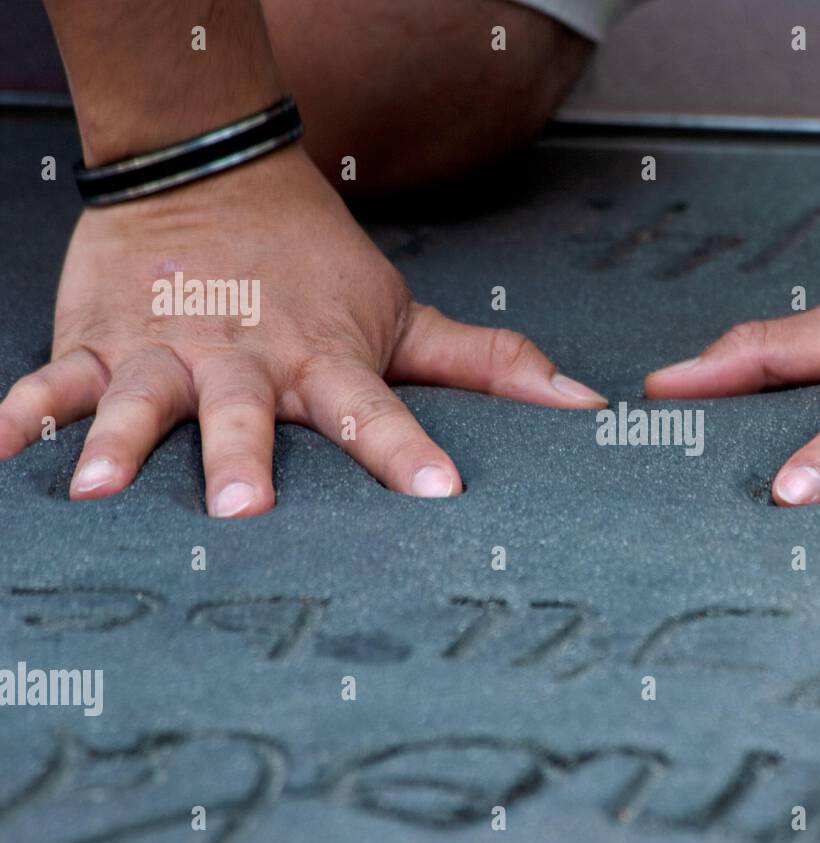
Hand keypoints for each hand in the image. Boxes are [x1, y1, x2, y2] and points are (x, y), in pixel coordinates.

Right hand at [0, 146, 604, 516]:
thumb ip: (487, 364)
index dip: (408, 452)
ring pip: (141, 397)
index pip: (375, 413)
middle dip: (241, 458)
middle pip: (245, 413)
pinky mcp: (101, 338)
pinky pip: (57, 377)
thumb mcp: (404, 315)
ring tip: (97, 490)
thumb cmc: (320, 267)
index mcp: (325, 360)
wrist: (217, 173)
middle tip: (243, 511)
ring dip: (120, 441)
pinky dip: (27, 409)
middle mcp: (247, 359)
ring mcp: (168, 348)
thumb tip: (582, 402)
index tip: (441, 495)